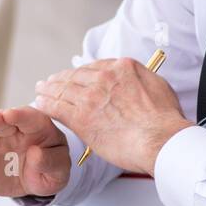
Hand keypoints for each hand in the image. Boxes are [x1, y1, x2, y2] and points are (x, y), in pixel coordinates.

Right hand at [0, 106, 70, 198]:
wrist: (32, 183)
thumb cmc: (49, 168)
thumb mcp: (60, 169)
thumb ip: (52, 161)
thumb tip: (35, 153)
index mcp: (35, 127)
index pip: (29, 118)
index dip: (20, 115)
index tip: (11, 115)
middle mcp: (11, 130)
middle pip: (2, 121)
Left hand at [33, 58, 192, 175]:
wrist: (161, 139)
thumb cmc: (165, 120)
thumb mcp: (159, 86)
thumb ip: (141, 80)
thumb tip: (135, 81)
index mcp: (123, 68)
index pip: (95, 66)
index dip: (82, 73)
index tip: (76, 76)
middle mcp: (105, 77)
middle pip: (76, 75)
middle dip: (61, 78)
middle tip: (51, 81)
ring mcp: (91, 96)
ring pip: (63, 88)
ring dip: (49, 89)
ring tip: (41, 90)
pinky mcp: (82, 117)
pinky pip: (57, 106)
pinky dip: (46, 103)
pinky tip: (40, 103)